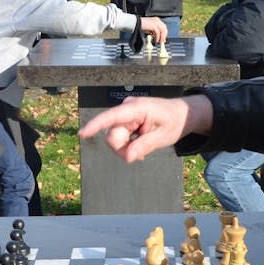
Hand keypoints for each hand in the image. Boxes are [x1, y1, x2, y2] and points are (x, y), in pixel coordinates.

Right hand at [79, 94, 212, 162]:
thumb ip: (145, 145)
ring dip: (126, 148)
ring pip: (114, 139)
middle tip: (143, 153)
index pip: (113, 117)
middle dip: (124, 148)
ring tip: (144, 145)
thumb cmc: (174, 122)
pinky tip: (140, 143)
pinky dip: (128, 144)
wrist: (181, 114)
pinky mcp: (124, 120)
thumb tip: (127, 156)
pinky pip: (118, 137)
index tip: (82, 134)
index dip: (96, 125)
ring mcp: (124, 114)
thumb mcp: (164, 136)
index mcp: (137, 108)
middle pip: (113, 136)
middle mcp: (126, 109)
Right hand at [140, 16, 167, 42]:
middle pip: (164, 28)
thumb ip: (154, 32)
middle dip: (164, 36)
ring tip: (159, 42)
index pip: (163, 27)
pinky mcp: (153, 25)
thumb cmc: (141, 26)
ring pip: (162, 31)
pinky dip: (157, 37)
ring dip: (161, 37)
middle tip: (162, 41)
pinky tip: (156, 40)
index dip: (164, 33)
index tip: (163, 39)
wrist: (135, 23)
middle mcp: (157, 20)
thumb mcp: (149, 28)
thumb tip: (158, 37)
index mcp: (157, 20)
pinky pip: (157, 32)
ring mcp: (155, 22)